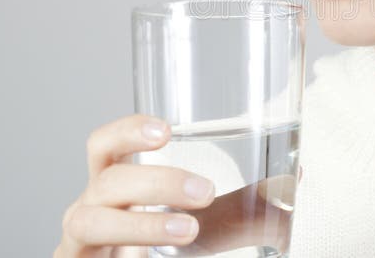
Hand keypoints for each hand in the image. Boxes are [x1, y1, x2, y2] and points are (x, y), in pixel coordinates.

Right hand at [54, 114, 303, 257]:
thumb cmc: (161, 248)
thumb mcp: (207, 224)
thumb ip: (245, 203)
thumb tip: (295, 179)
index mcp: (115, 183)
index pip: (105, 144)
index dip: (127, 130)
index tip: (167, 130)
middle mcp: (90, 207)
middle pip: (108, 180)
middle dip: (157, 182)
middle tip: (206, 191)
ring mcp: (79, 242)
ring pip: (91, 221)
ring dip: (141, 223)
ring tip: (187, 230)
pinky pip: (82, 257)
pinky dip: (121, 253)